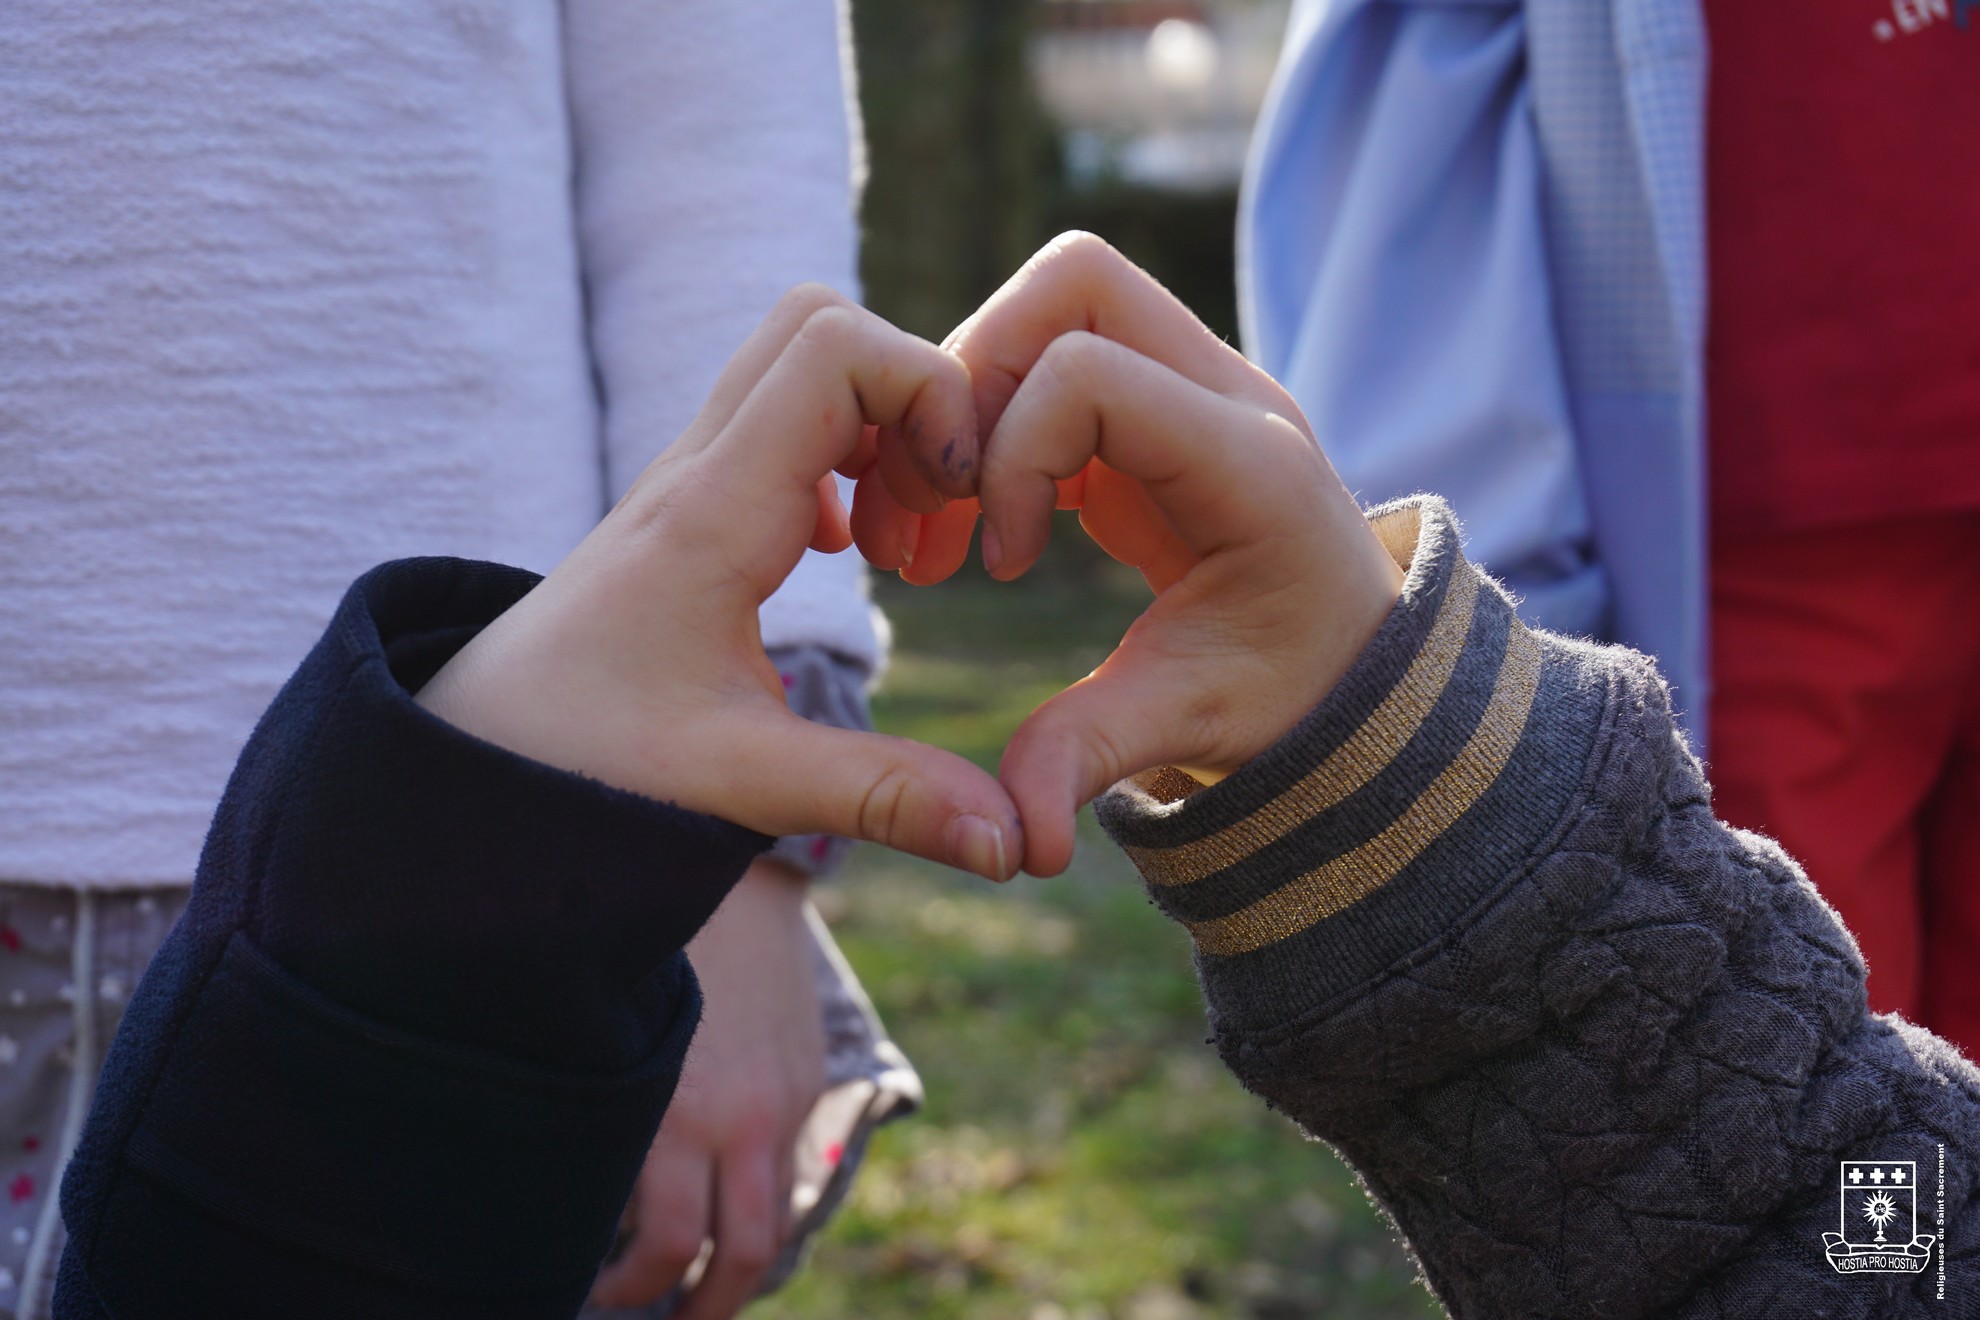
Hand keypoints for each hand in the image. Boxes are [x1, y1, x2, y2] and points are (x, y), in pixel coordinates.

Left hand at [416, 285, 1020, 880]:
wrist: (473, 757)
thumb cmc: (584, 762)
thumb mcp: (741, 785)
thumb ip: (882, 798)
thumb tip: (1015, 842)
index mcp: (713, 513)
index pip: (839, 348)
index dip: (931, 393)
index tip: (957, 499)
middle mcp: (697, 467)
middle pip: (820, 321)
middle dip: (913, 391)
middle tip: (935, 507)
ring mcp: (689, 475)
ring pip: (801, 361)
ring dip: (877, 423)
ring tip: (897, 540)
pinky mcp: (691, 502)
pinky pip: (781, 415)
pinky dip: (841, 452)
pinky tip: (846, 549)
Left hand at [590, 860, 823, 1315]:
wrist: (725, 873)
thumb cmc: (641, 954)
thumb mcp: (607, 1045)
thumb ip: (607, 1125)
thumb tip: (585, 1208)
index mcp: (674, 1112)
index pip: (663, 1247)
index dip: (626, 1290)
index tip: (594, 1293)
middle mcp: (741, 1118)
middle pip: (742, 1257)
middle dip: (705, 1309)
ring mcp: (786, 1101)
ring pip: (775, 1221)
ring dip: (737, 1266)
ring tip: (699, 1287)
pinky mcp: (808, 1078)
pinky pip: (789, 1168)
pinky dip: (759, 1203)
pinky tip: (721, 1203)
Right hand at [948, 234, 1406, 875]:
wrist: (1352, 671)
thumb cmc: (1287, 695)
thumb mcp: (1188, 724)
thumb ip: (1090, 758)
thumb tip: (1011, 845)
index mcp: (1249, 462)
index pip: (1085, 373)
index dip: (1009, 457)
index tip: (1007, 565)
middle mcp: (1230, 393)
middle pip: (1071, 279)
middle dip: (977, 376)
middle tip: (950, 496)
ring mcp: (1198, 382)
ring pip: (1059, 296)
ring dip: (983, 389)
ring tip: (956, 506)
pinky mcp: (1161, 400)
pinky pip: (1062, 347)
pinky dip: (1005, 412)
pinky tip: (990, 510)